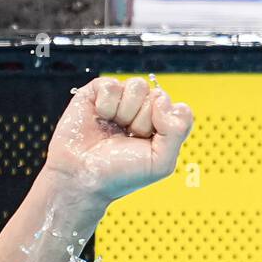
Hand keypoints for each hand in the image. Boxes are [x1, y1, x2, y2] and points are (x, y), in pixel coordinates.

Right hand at [43, 76, 194, 205]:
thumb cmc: (119, 175)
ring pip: (137, 86)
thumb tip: (163, 101)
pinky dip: (106, 104)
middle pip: (159, 96)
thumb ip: (177, 131)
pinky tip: (100, 117)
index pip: (179, 110)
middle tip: (128, 138)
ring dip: (126, 111)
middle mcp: (142, 112)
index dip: (167, 123)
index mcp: (161, 129)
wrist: (82, 177)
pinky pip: (111, 84)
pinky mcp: (97, 93)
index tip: (150, 141)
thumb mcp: (161, 163)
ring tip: (115, 128)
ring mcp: (121, 101)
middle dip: (144, 121)